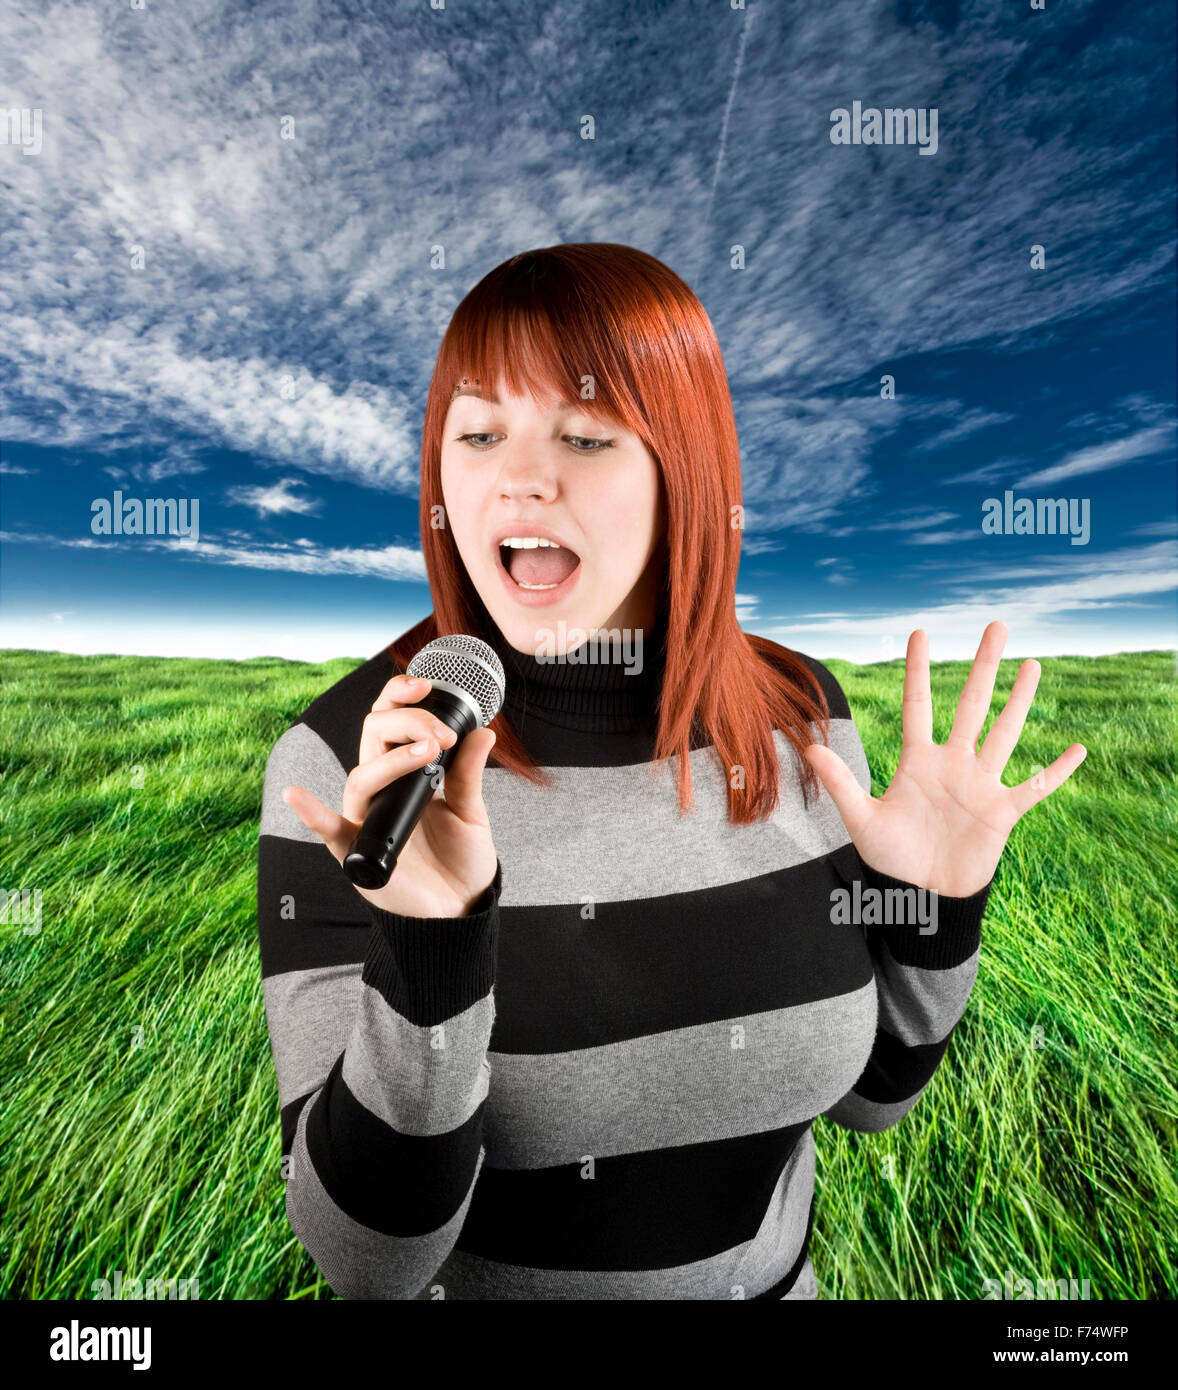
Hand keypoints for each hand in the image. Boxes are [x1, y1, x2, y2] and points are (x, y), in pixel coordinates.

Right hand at [282, 673, 499, 917]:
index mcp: (403, 775)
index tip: (426, 685)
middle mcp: (381, 791)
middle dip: (407, 723)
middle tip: (443, 736)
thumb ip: (469, 774)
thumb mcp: (472, 812)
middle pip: (372, 737)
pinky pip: (329, 831)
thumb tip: (483, 731)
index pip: (390, 724)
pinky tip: (299, 797)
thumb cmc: (460, 862)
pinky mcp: (358, 854)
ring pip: (362, 775)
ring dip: (392, 759)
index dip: (400, 698)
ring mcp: (367, 819)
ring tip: (429, 752)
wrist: (460, 911)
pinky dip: (312, 814)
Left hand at [804, 622, 1085, 897]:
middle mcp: (952, 764)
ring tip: (1032, 664)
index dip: (918, 669)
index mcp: (918, 760)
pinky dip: (1056, 772)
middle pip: (971, 704)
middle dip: (983, 666)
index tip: (920, 632)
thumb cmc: (890, 859)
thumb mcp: (861, 818)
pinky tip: (1078, 750)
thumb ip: (840, 782)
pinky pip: (1035, 788)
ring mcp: (979, 785)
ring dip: (1020, 700)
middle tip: (997, 625)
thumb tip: (806, 747)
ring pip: (1004, 733)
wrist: (920, 897)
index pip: (918, 704)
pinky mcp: (1001, 812)